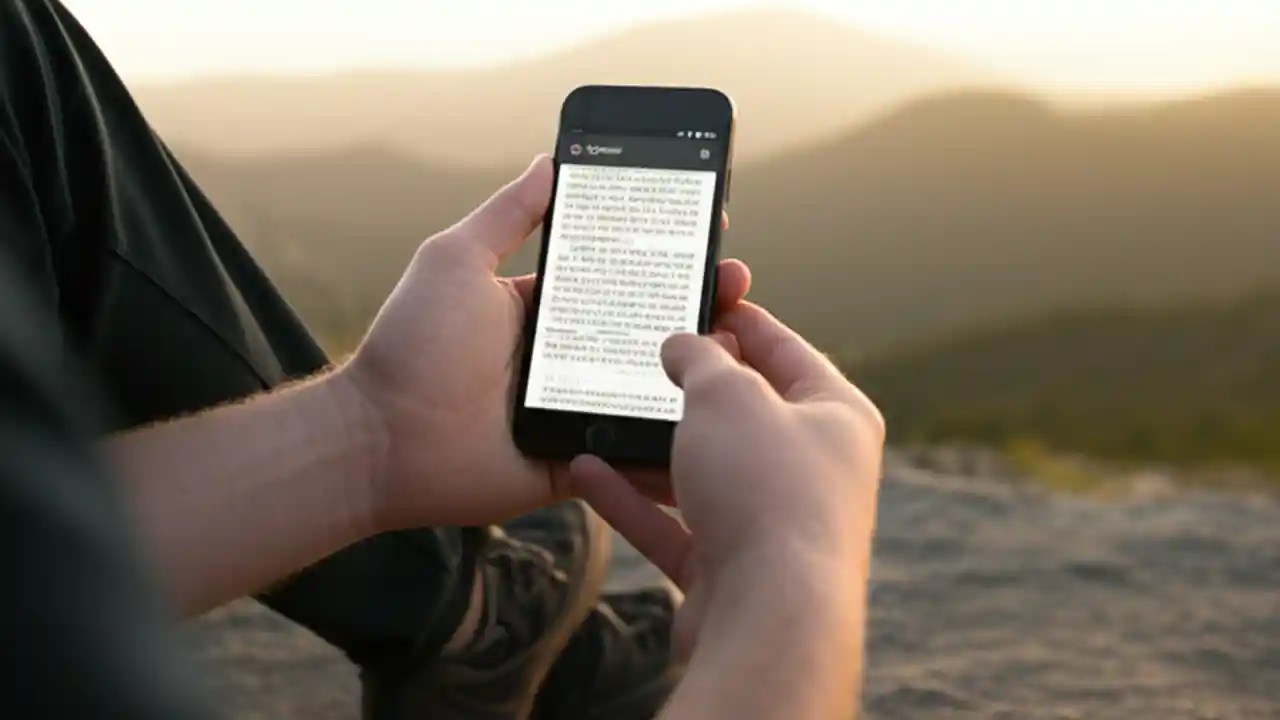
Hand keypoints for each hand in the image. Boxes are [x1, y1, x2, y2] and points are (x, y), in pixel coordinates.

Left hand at [338, 156, 749, 529]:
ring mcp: (575, 411)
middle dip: (698, 308)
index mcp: (544, 309)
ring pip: (651, 390)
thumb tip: (551, 160)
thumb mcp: (457, 260)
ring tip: (741, 347)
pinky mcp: (577, 461)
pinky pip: (633, 454)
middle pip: (647, 331)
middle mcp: (566, 358)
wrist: (381, 442)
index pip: (619, 278)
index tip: (709, 233)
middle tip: (738, 287)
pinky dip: (672, 444)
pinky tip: (718, 426)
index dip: (665, 258)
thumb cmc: (412, 345)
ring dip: (697, 373)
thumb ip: (507, 214)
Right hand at [570, 302, 884, 656]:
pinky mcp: (731, 571)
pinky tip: (587, 471)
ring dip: (652, 447)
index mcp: (836, 416)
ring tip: (603, 415)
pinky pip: (675, 523)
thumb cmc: (767, 491)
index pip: (788, 352)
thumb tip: (684, 343)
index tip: (702, 299)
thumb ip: (700, 358)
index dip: (743, 320)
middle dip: (692, 389)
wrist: (770, 617)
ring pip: (705, 472)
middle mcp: (813, 471)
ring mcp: (772, 525)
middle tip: (647, 358)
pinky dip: (632, 499)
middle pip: (746, 415)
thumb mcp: (726, 394)